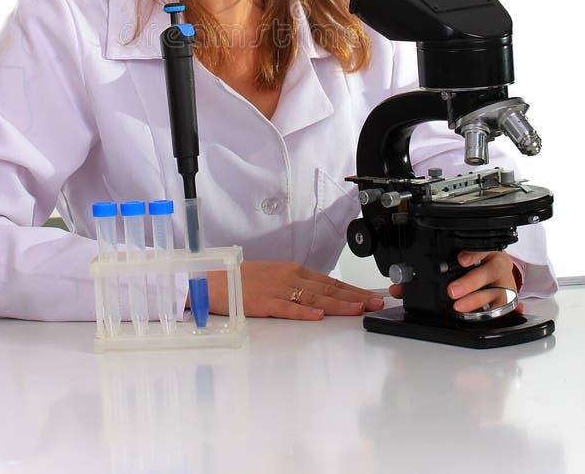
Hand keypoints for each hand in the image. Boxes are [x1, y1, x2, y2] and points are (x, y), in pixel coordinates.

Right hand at [206, 260, 384, 320]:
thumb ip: (296, 286)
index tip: (371, 297)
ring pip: (313, 299)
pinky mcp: (263, 303)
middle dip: (354, 297)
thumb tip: (319, 296)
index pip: (329, 282)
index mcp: (292, 271)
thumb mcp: (273, 277)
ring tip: (358, 310)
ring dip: (338, 305)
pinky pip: (287, 309)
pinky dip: (303, 313)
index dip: (352, 290)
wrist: (212, 279)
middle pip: (327, 289)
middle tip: (376, 303)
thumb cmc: (241, 280)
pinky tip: (318, 317)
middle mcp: (289, 277)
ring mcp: (277, 289)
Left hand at [388, 250, 523, 313]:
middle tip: (452, 291)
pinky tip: (481, 317)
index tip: (460, 259)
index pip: (481, 247)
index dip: (472, 253)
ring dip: (476, 300)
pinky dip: (492, 313)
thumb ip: (426, 273)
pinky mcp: (507, 301)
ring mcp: (504, 283)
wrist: (498, 276)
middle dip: (470, 281)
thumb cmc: (473, 266)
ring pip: (496, 291)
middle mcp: (496, 264)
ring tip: (459, 307)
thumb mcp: (453, 263)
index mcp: (483, 249)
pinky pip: (503, 308)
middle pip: (489, 270)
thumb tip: (398, 288)